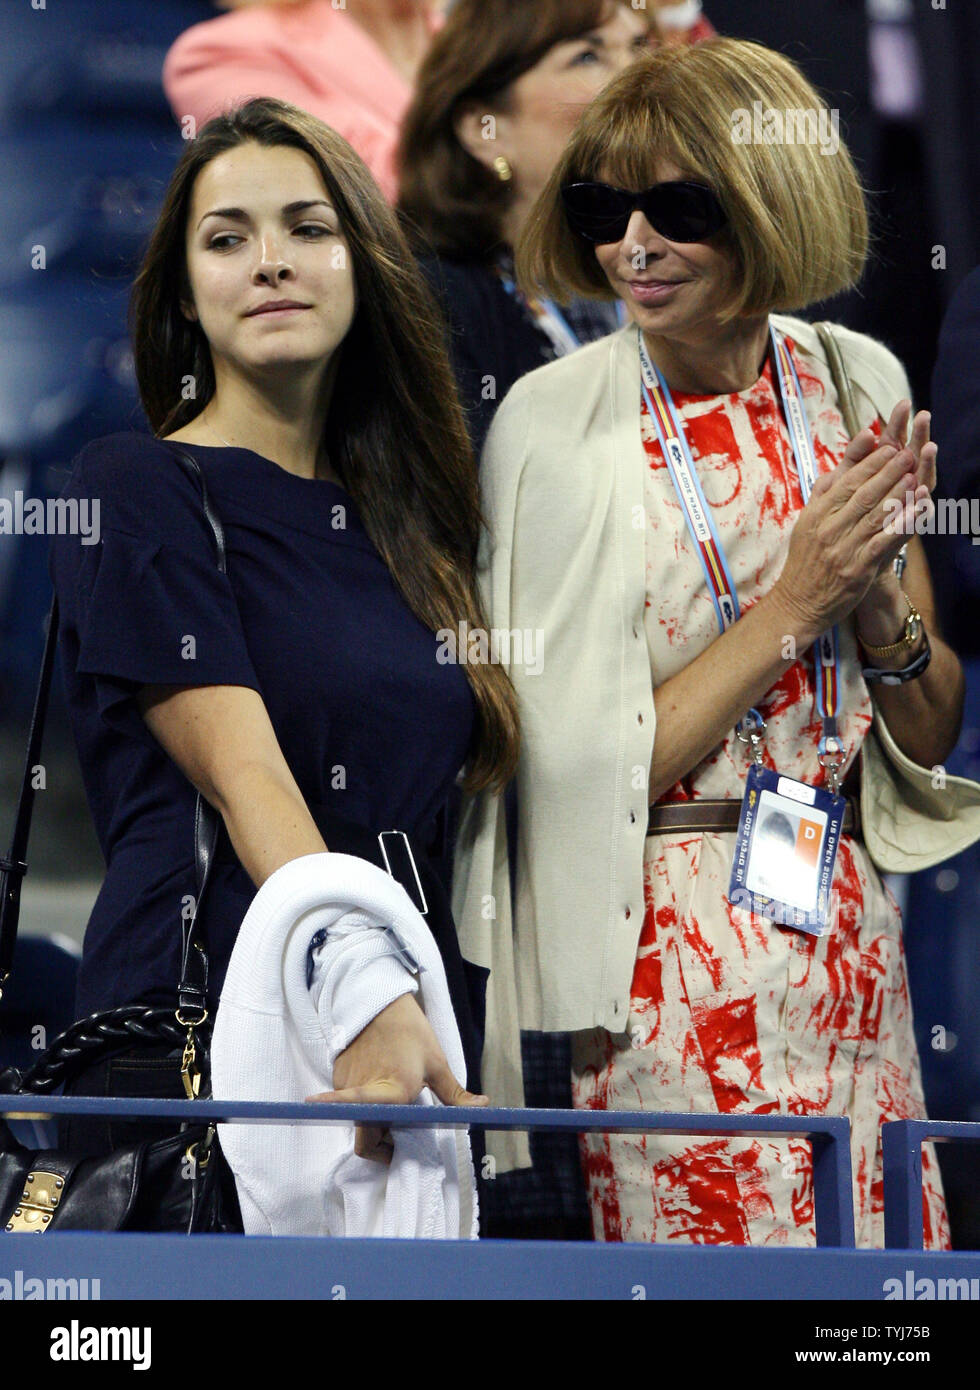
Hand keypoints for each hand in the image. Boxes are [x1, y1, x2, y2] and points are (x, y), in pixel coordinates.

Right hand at [306, 992, 488, 1163]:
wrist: (377, 1000)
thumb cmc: (409, 1030)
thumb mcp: (436, 1062)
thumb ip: (454, 1093)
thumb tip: (482, 1106)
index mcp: (391, 1095)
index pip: (372, 1138)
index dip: (382, 1153)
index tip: (396, 1154)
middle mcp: (363, 1096)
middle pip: (365, 1141)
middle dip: (383, 1147)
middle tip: (401, 1137)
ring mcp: (346, 1087)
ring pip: (358, 1121)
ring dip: (375, 1123)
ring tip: (395, 1104)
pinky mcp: (339, 1076)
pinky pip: (350, 1102)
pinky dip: (364, 1103)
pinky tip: (381, 1084)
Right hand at [772, 419, 920, 638]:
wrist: (797, 604)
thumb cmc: (804, 563)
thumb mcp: (804, 525)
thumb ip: (822, 496)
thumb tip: (838, 467)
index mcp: (815, 515)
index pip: (845, 482)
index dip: (869, 463)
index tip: (888, 447)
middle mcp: (828, 530)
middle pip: (863, 494)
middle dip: (888, 472)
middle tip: (907, 454)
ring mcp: (843, 550)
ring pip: (875, 515)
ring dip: (897, 494)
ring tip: (913, 477)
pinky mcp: (857, 570)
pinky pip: (883, 542)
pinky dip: (901, 526)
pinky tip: (915, 513)